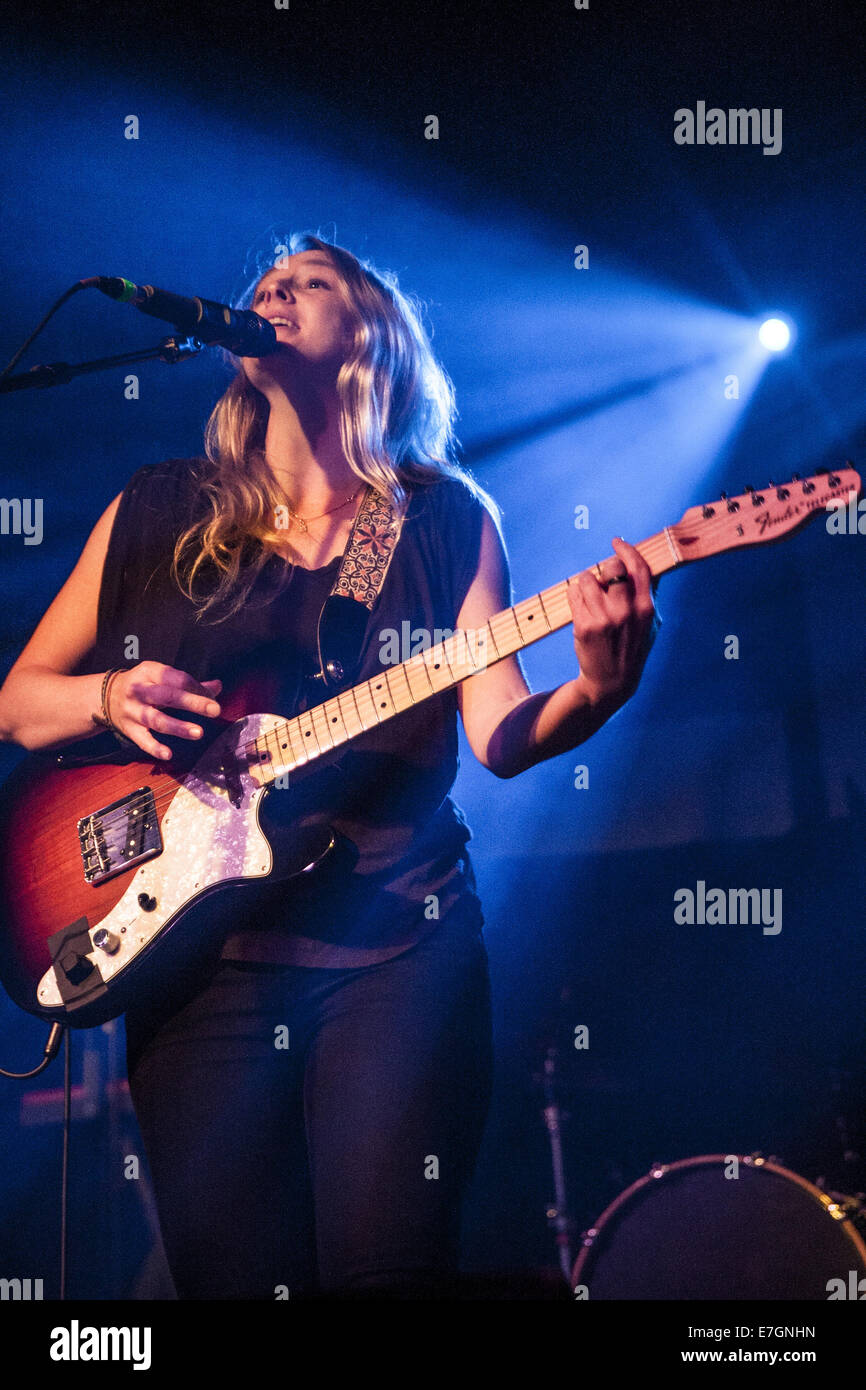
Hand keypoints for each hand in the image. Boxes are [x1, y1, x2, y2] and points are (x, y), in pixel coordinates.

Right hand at [106, 662, 222, 760]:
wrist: (104, 696)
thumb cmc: (142, 685)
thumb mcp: (160, 677)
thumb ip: (188, 683)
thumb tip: (217, 686)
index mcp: (150, 672)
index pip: (177, 679)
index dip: (197, 688)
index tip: (213, 698)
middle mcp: (139, 690)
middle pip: (169, 696)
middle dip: (192, 703)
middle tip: (214, 710)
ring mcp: (132, 711)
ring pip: (156, 719)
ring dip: (178, 726)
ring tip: (198, 733)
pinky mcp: (128, 729)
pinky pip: (142, 740)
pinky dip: (154, 748)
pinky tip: (168, 754)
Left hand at [567, 537, 658, 707]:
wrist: (611, 681)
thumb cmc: (631, 647)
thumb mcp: (649, 624)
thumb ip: (648, 595)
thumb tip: (643, 564)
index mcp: (645, 609)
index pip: (638, 568)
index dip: (626, 549)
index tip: (616, 541)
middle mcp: (626, 612)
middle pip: (612, 567)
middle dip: (606, 568)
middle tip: (604, 580)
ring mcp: (603, 619)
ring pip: (588, 578)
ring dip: (587, 582)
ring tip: (591, 597)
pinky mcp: (583, 625)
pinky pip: (574, 593)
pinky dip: (576, 594)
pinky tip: (582, 607)